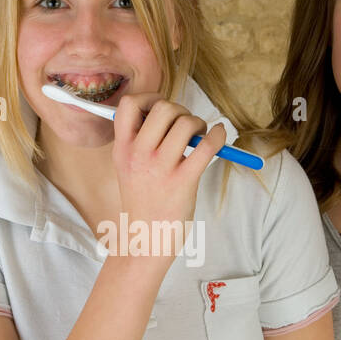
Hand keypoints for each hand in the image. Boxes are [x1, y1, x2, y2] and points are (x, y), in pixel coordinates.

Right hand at [109, 92, 225, 264]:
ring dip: (198, 123)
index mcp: (122, 149)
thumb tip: (168, 114)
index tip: (159, 108)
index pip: (128, 104)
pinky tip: (218, 136)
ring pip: (186, 123)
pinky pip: (206, 146)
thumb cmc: (143, 202)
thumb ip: (139, 141)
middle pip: (163, 108)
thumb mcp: (127, 168)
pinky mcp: (182, 181)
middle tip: (186, 125)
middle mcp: (138, 155)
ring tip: (200, 136)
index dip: (149, 98)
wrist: (146, 240)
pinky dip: (218, 135)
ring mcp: (160, 168)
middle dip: (180, 110)